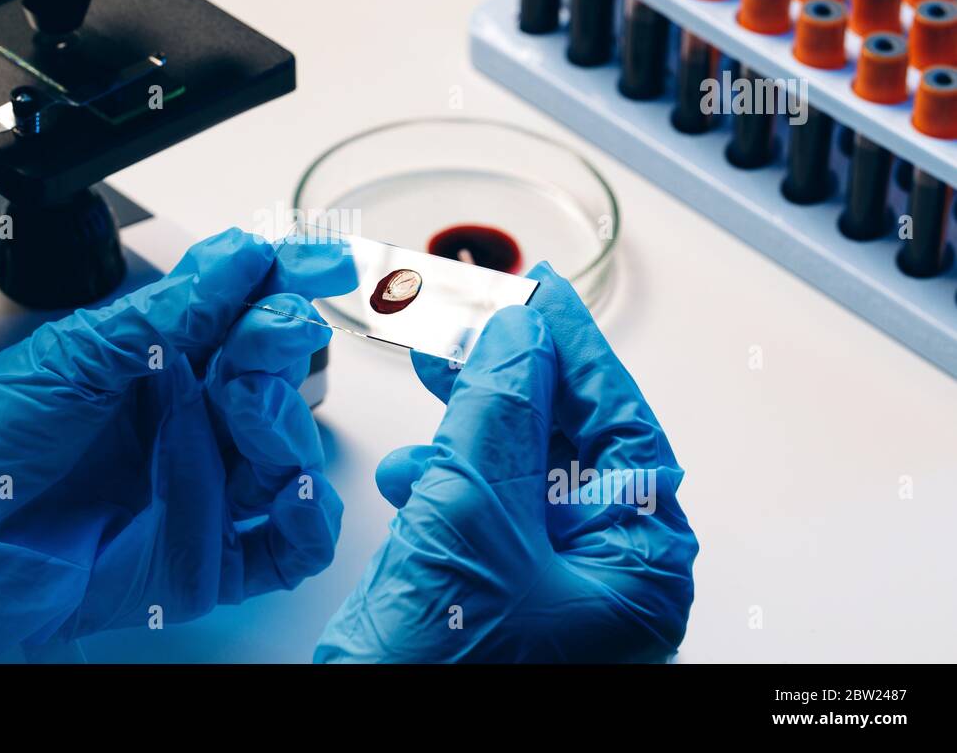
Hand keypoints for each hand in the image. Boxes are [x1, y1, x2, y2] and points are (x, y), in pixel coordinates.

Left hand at [0, 228, 357, 653]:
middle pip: (276, 376)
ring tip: (247, 414)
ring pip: (289, 452)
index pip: (245, 311)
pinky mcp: (206, 556)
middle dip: (281, 347)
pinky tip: (295, 495)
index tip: (328, 265)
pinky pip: (287, 546)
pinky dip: (308, 522)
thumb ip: (170, 310)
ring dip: (285, 426)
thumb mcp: (75, 357)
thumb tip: (243, 253)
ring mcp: (203, 486)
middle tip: (262, 337)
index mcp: (160, 362)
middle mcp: (190, 421)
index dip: (291, 283)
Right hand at [315, 263, 697, 662]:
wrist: (369, 728)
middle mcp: (604, 578)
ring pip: (517, 472)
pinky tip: (410, 474)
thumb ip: (501, 415)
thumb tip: (522, 337)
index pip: (624, 428)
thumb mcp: (475, 519)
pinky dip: (443, 479)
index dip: (577, 355)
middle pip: (569, 444)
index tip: (542, 298)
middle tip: (479, 320)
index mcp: (638, 567)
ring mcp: (547, 590)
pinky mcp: (492, 595)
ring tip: (436, 377)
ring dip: (470, 424)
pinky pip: (480, 511)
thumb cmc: (444, 674)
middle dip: (513, 381)